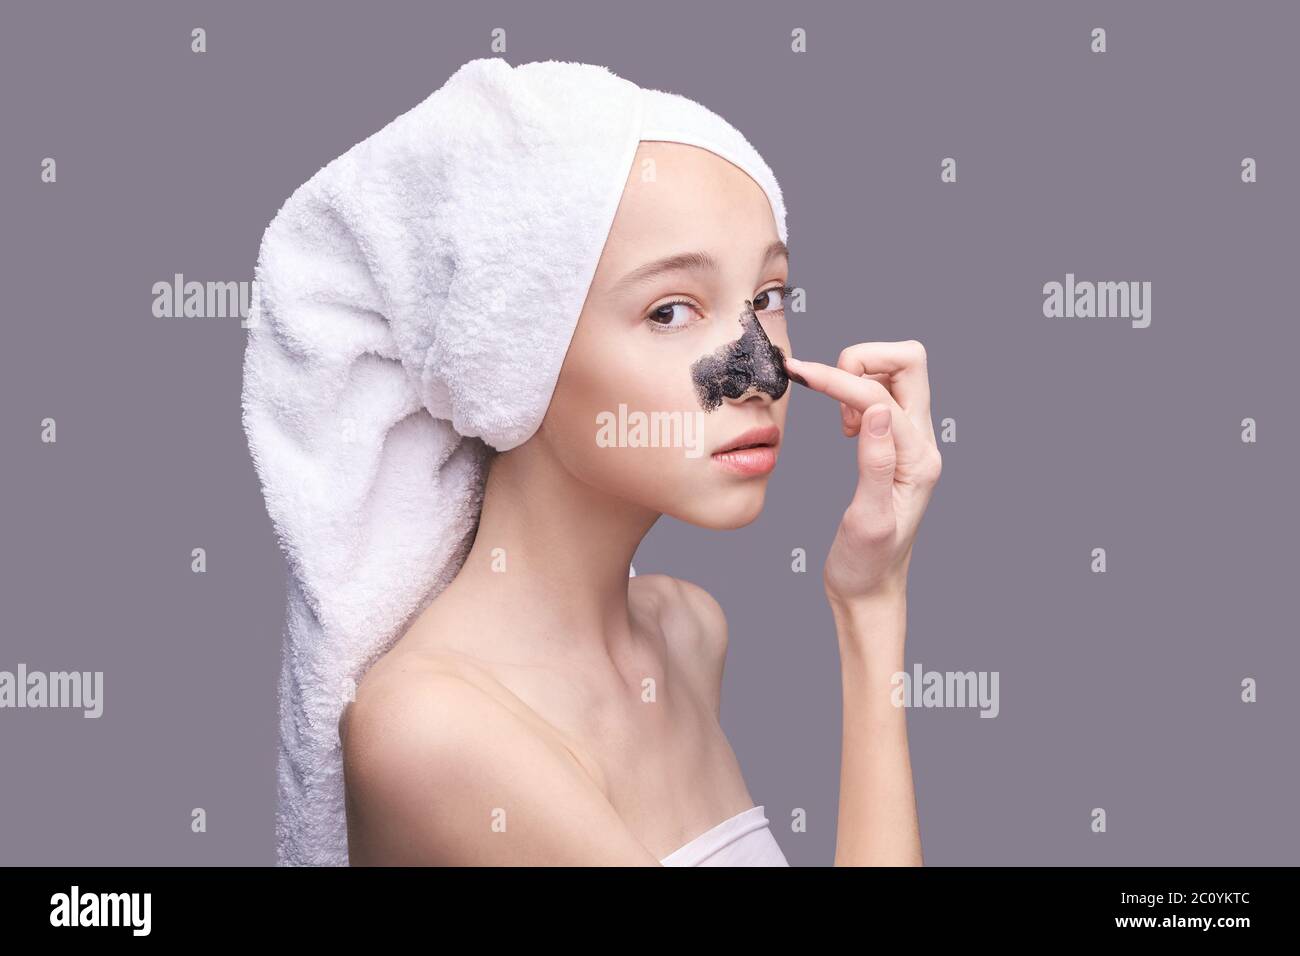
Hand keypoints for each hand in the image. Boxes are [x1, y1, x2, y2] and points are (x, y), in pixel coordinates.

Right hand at [785, 341, 941, 606]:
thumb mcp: (867, 521)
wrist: (870, 590)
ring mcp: (911, 442)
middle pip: (909, 362)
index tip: (799, 373)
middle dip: (862, 361)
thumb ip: (875, 464)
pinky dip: (856, 394)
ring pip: (896, 373)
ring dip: (859, 378)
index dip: (837, 380)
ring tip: (841, 425)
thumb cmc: (866, 565)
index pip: (879, 397)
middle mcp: (922, 443)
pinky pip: (883, 394)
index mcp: (918, 460)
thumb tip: (875, 409)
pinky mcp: (895, 445)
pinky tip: (845, 430)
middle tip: (830, 396)